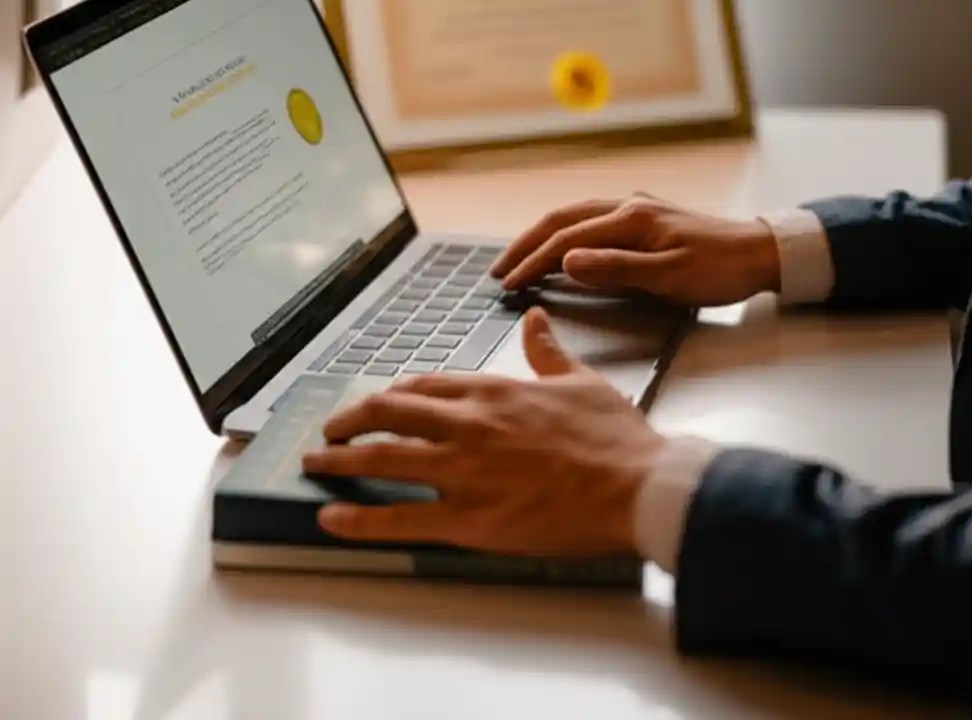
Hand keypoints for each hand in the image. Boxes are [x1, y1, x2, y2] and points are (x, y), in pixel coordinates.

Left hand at [300, 307, 666, 556]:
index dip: (392, 393)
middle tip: (331, 431)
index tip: (379, 402)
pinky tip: (330, 518)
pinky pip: (397, 518)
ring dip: (339, 461)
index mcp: (494, 391)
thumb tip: (534, 319)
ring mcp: (462, 472)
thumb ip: (547, 352)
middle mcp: (468, 425)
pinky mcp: (467, 519)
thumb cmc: (616, 439)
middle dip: (349, 421)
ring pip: (380, 459)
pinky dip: (357, 519)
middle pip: (386, 412)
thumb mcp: (582, 382)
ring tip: (315, 465)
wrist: (638, 487)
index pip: (423, 383)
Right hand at [489, 192, 780, 306]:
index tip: (509, 285)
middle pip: (563, 220)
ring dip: (544, 237)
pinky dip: (568, 233)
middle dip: (527, 245)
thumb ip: (615, 269)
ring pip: (577, 217)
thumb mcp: (668, 278)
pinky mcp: (648, 216)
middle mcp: (630, 206)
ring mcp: (639, 208)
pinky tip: (564, 247)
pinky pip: (594, 220)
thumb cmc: (721, 270)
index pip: (567, 241)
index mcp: (631, 220)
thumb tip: (566, 263)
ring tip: (521, 259)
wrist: (762, 253)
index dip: (534, 263)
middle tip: (499, 270)